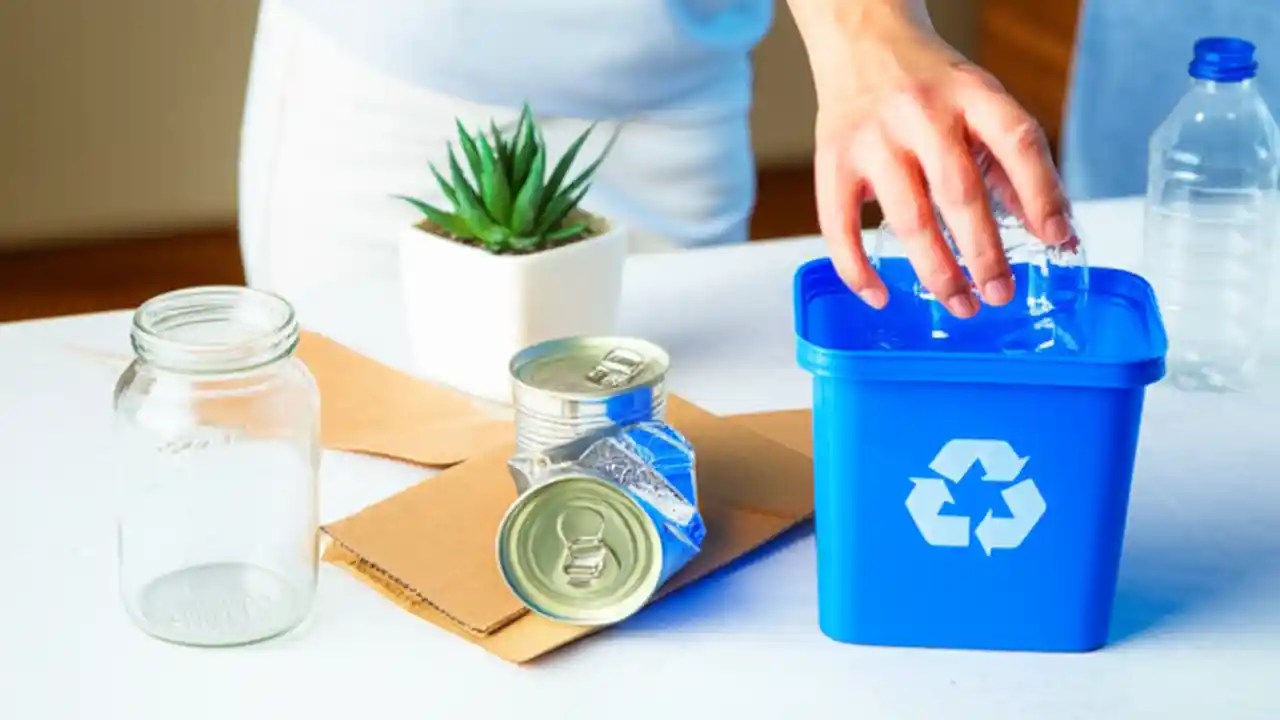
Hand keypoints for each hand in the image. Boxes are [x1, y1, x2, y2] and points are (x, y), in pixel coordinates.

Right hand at [796, 2, 1074, 316]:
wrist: (862, 37)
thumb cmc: (928, 84)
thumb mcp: (980, 104)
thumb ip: (1013, 165)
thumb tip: (1054, 232)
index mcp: (971, 93)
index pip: (1016, 141)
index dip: (1042, 193)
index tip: (1058, 239)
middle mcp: (922, 112)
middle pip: (959, 191)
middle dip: (984, 253)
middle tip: (1000, 294)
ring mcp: (873, 138)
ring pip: (907, 216)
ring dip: (936, 270)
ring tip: (960, 304)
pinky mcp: (833, 159)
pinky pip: (840, 226)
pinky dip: (858, 269)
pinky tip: (881, 295)